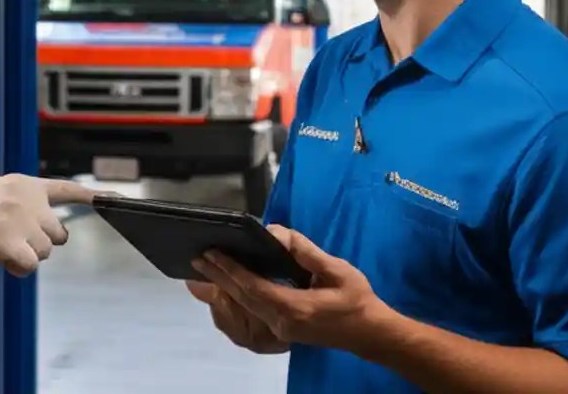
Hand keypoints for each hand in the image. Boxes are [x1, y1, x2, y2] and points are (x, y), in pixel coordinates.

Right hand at [0, 174, 94, 276]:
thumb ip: (26, 203)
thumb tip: (50, 227)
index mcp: (25, 184)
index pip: (66, 189)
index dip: (92, 197)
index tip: (114, 199)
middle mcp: (27, 199)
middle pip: (58, 233)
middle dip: (42, 242)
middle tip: (15, 240)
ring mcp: (20, 220)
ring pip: (45, 251)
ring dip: (27, 255)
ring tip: (0, 245)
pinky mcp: (10, 243)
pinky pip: (31, 265)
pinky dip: (18, 268)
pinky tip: (0, 259)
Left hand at [192, 224, 394, 352]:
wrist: (370, 333)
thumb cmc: (357, 300)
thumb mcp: (337, 270)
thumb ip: (307, 252)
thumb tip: (280, 236)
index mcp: (295, 308)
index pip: (254, 287)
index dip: (231, 270)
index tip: (213, 254)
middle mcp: (282, 322)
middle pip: (243, 298)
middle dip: (219, 276)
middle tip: (197, 258)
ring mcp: (281, 329)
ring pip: (245, 306)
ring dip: (224, 287)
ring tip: (204, 270)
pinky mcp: (282, 331)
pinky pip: (253, 311)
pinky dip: (237, 296)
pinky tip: (227, 285)